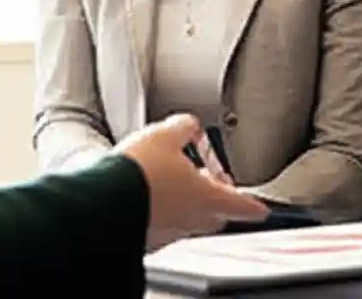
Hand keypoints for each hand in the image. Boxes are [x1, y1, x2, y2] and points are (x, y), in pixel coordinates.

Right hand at [116, 114, 268, 249]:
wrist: (100, 203)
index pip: (244, 205)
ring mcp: (169, 232)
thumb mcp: (165, 135)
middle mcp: (192, 221)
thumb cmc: (137, 175)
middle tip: (212, 181)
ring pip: (188, 219)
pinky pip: (162, 225)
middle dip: (217, 196)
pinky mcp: (145, 237)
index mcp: (208, 198)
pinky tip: (148, 196)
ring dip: (188, 202)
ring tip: (175, 181)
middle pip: (216, 213)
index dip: (255, 204)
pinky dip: (162, 210)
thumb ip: (184, 127)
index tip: (261, 207)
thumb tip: (190, 124)